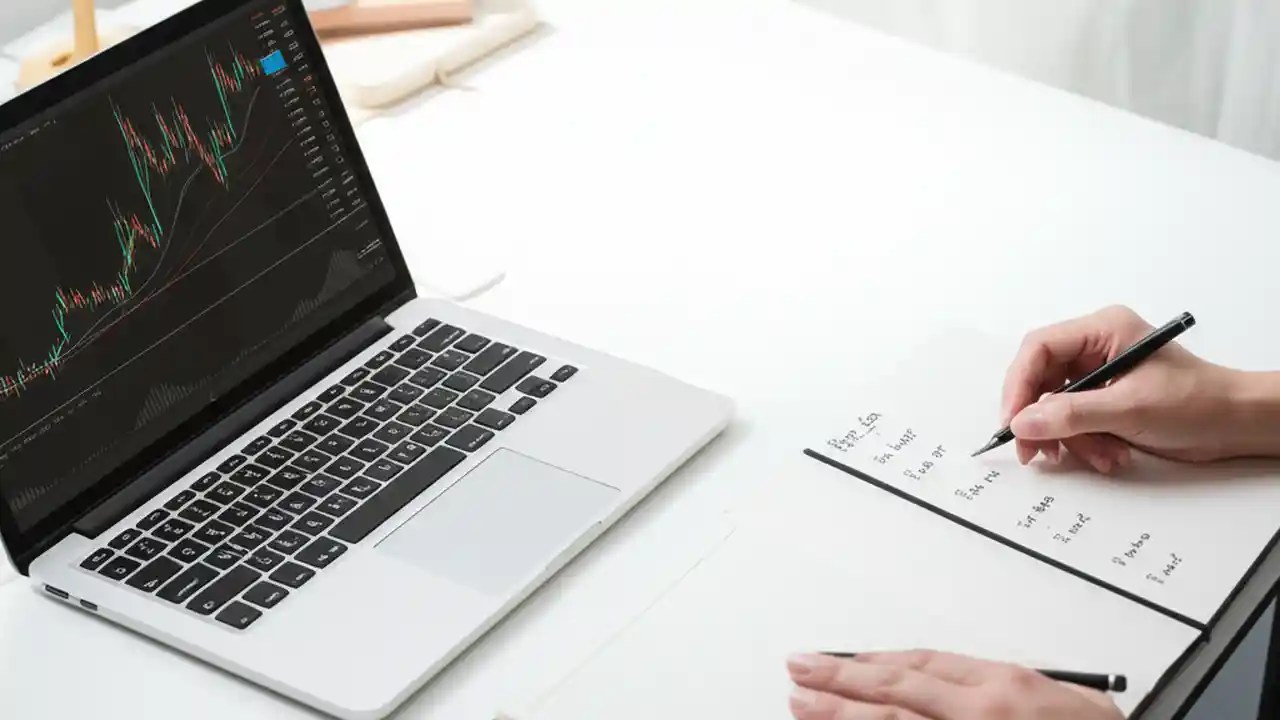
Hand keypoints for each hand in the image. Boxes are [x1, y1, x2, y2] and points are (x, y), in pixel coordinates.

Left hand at [786, 651, 1122, 719]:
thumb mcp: (1058, 695)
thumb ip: (1002, 685)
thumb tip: (953, 681)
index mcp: (1003, 683)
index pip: (919, 663)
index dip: (870, 662)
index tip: (835, 660)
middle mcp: (982, 712)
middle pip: (894, 691)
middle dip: (840, 681)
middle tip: (799, 671)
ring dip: (842, 716)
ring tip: (802, 705)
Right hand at [1002, 305, 1279, 470]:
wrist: (1236, 425)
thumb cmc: (1198, 403)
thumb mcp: (1129, 408)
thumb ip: (1072, 415)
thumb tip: (1023, 421)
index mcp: (1102, 331)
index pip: (1040, 349)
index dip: (1020, 385)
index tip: (1014, 420)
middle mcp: (1097, 348)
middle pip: (1042, 379)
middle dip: (1040, 419)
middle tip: (1034, 449)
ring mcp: (1100, 375)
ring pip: (1056, 406)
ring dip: (1070, 438)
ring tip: (1097, 456)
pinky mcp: (1105, 400)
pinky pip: (1075, 422)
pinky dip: (1085, 443)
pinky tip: (1109, 455)